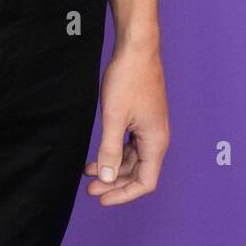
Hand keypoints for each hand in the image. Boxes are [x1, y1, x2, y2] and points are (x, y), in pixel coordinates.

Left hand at [84, 41, 168, 204]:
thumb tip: (107, 178)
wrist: (136, 48)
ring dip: (113, 167)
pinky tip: (99, 152)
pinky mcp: (142, 117)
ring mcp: (150, 127)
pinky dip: (115, 151)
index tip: (101, 197)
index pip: (145, 182)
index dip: (123, 194)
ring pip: (133, 158)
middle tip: (89, 187)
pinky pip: (130, 143)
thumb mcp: (114, 117)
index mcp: (155, 142)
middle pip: (138, 173)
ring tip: (89, 171)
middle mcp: (156, 138)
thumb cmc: (128, 79)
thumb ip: (110, 150)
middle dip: (114, 182)